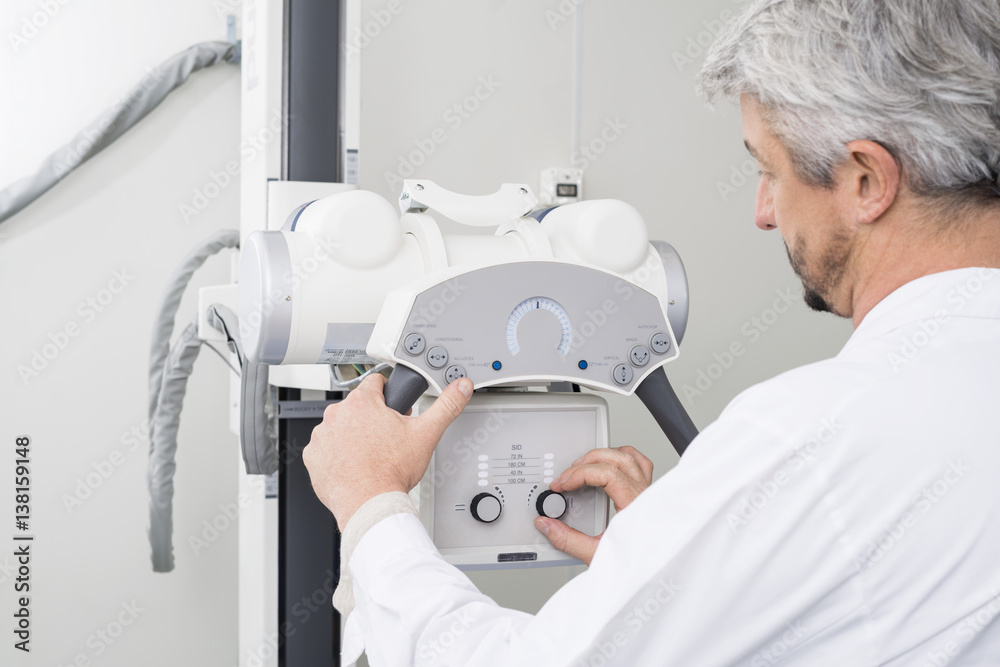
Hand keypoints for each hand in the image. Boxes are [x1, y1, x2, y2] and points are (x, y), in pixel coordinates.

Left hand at [302, 372, 473, 530]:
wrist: (369, 504)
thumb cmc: (391, 472)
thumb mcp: (426, 434)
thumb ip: (446, 406)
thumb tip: (460, 388)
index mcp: (362, 403)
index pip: (375, 383)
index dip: (388, 395)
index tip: (392, 408)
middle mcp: (337, 415)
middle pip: (357, 407)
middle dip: (371, 419)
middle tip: (386, 438)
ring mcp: (322, 437)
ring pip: (340, 427)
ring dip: (351, 436)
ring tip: (369, 454)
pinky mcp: (313, 457)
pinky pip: (325, 449)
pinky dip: (336, 455)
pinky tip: (353, 464)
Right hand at [534, 446, 652, 565]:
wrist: (654, 574)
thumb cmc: (636, 566)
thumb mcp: (596, 555)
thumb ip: (568, 540)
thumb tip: (547, 525)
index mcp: (634, 506)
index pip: (608, 474)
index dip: (581, 474)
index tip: (564, 485)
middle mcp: (645, 495)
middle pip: (616, 460)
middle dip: (586, 464)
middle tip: (567, 477)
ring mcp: (649, 493)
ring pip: (629, 457)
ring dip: (603, 456)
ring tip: (583, 466)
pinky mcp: (648, 495)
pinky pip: (640, 464)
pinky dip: (622, 458)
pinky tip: (607, 464)